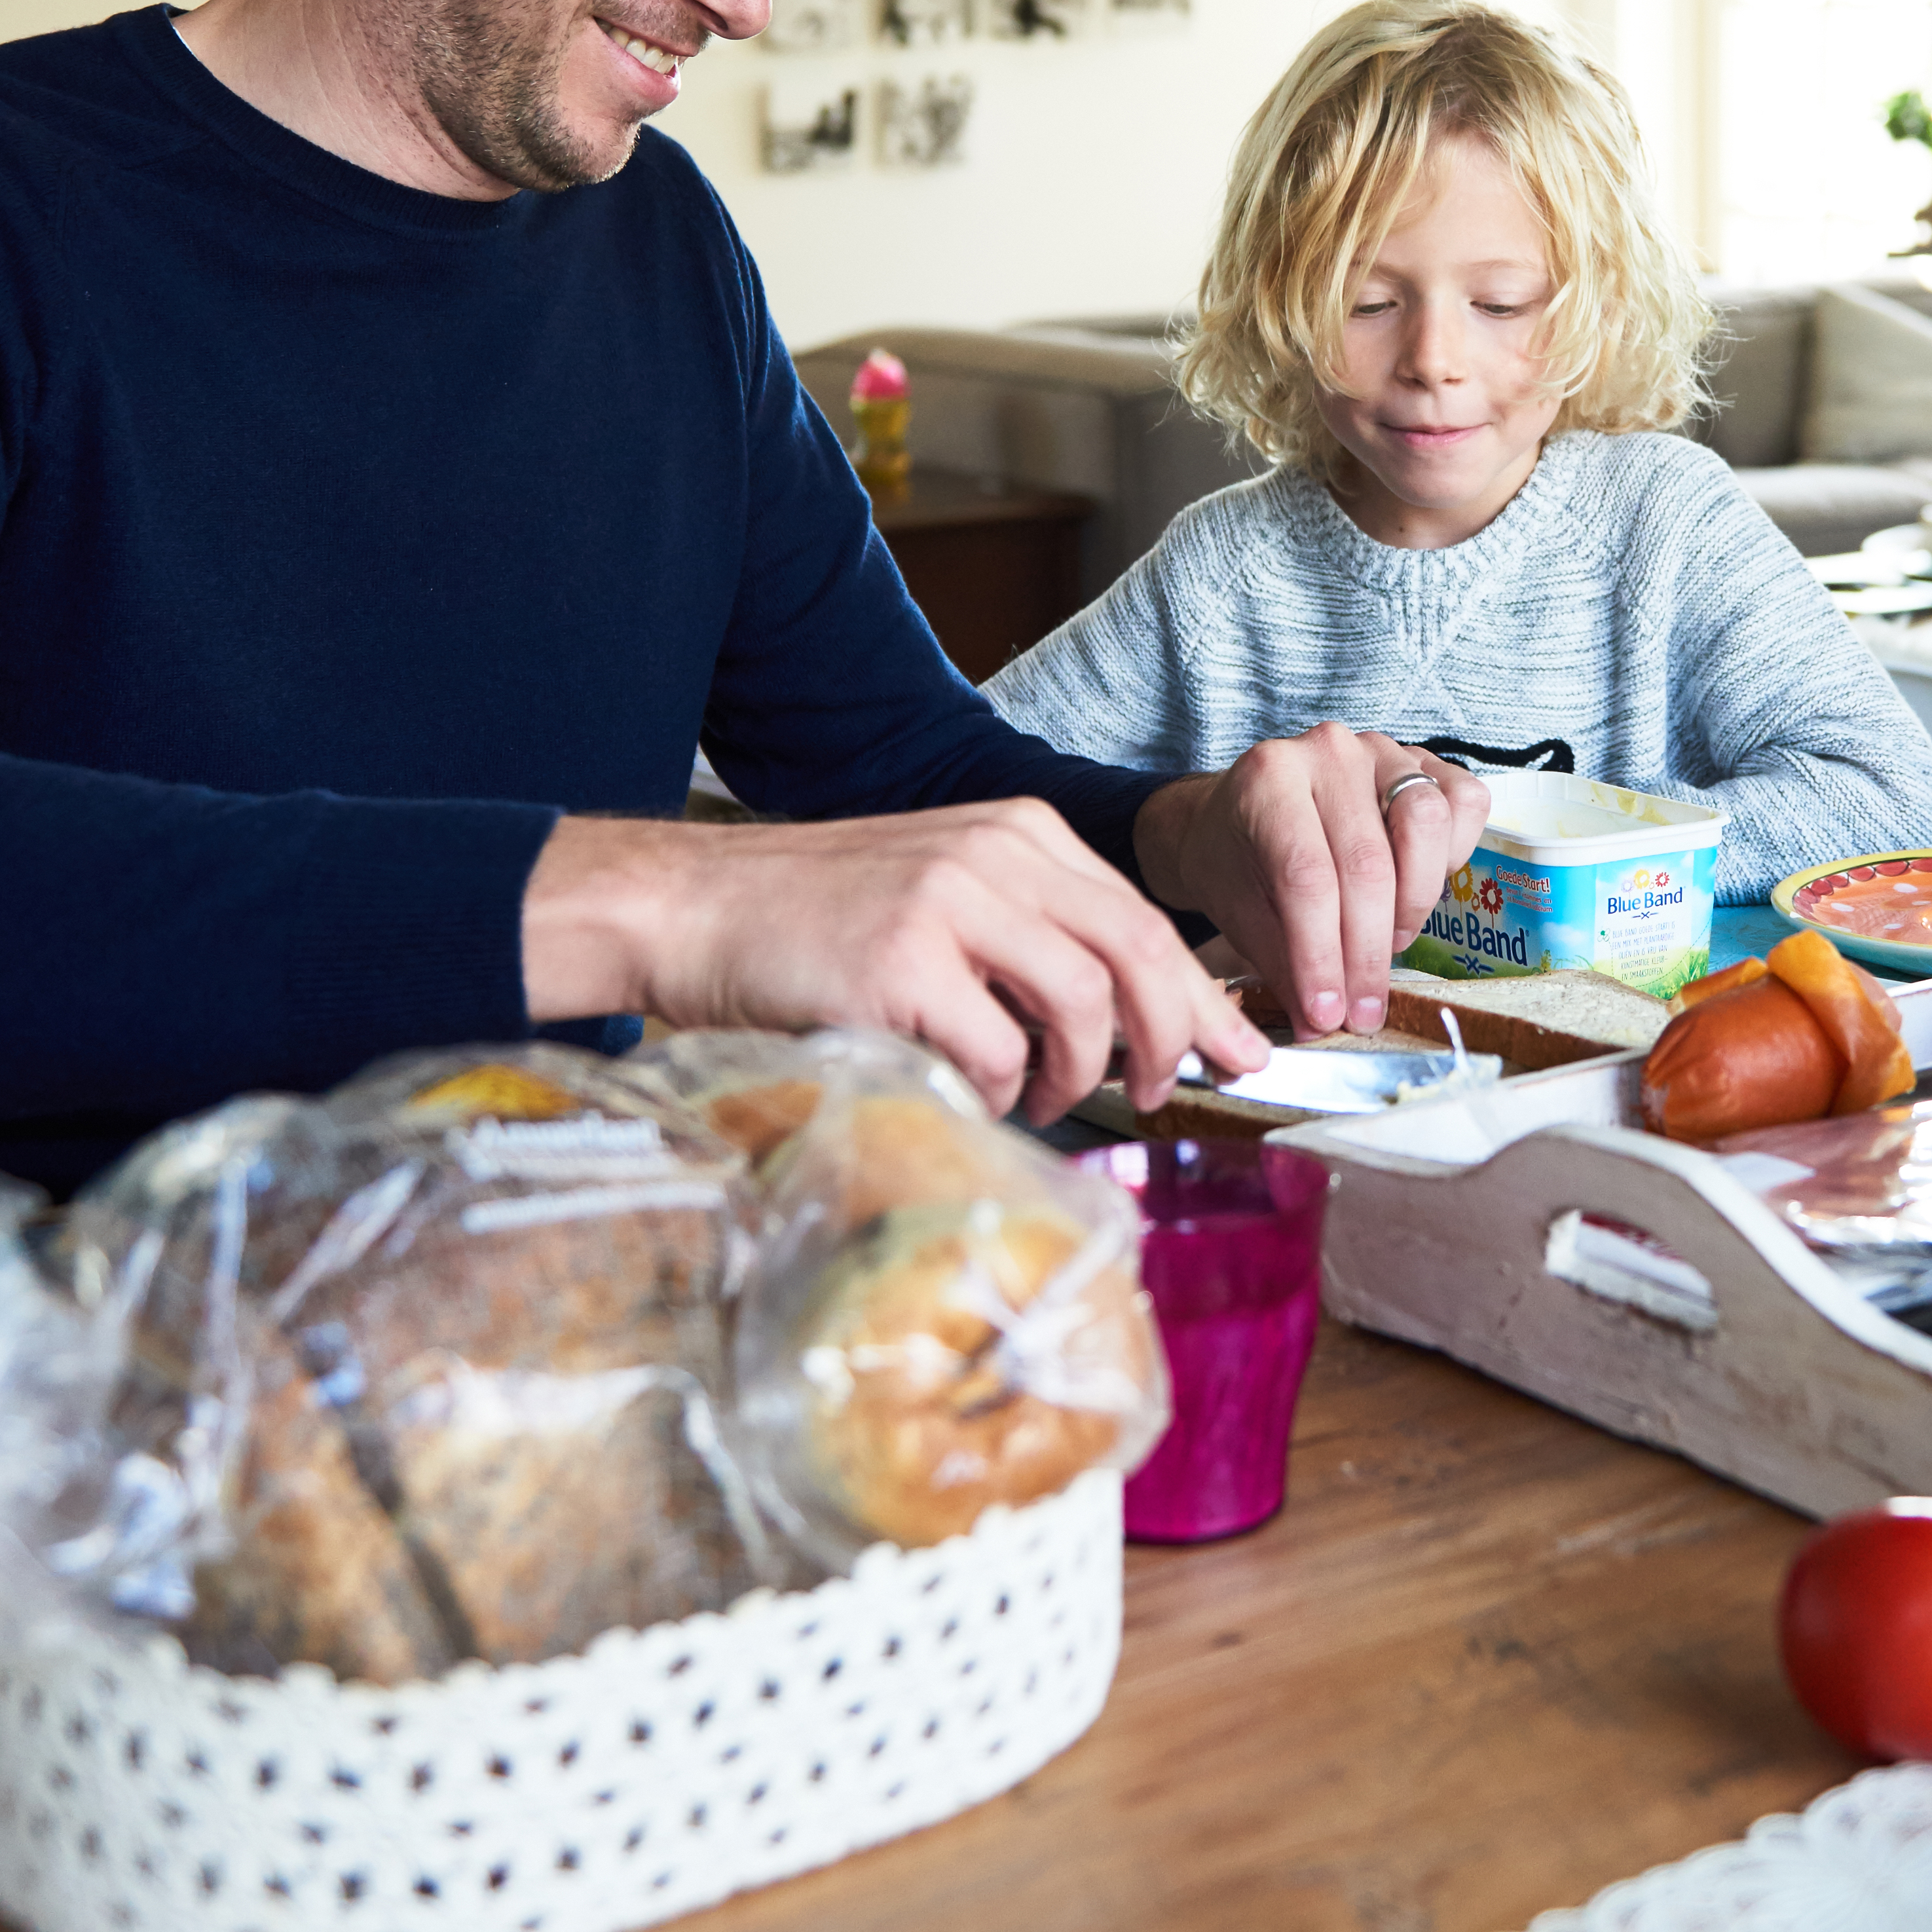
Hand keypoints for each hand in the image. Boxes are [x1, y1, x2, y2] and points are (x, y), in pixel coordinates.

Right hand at [520, 803, 1266, 1121]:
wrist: (692, 907)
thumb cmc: (817, 921)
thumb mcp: (945, 898)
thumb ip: (1032, 938)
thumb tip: (1127, 1024)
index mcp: (1021, 834)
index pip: (1144, 917)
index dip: (1200, 994)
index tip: (1239, 1049)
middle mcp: (997, 855)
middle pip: (1140, 953)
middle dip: (1172, 1038)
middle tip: (1160, 1092)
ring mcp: (951, 905)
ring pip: (1082, 1005)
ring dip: (1077, 1074)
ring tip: (1043, 1097)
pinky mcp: (903, 964)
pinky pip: (996, 1052)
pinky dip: (997, 1092)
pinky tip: (967, 1092)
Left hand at [1136, 726, 1492, 1034]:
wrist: (1243, 812)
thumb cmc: (1240, 862)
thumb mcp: (1243, 914)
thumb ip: (1284, 966)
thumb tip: (1321, 1025)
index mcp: (1268, 778)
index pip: (1307, 877)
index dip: (1322, 955)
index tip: (1328, 1013)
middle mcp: (1328, 750)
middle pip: (1368, 863)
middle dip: (1368, 952)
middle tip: (1362, 1009)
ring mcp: (1382, 749)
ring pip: (1425, 823)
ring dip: (1415, 903)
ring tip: (1390, 943)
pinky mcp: (1425, 760)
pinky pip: (1466, 803)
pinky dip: (1455, 855)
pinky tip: (1420, 889)